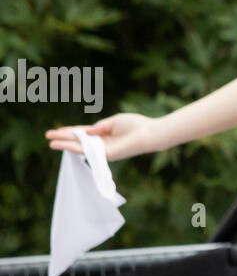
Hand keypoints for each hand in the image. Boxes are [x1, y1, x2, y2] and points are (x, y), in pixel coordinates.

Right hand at [45, 113, 160, 160]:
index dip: (70, 132)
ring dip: (64, 144)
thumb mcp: (114, 121)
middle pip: (78, 141)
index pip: (83, 134)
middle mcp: (101, 144)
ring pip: (79, 147)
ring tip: (51, 142)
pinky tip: (64, 145)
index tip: (57, 130)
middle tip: (48, 136)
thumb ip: (99, 127)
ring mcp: (102, 150)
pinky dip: (74, 147)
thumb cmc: (135, 125)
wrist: (149, 132)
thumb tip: (86, 131)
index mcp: (103, 135)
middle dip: (63, 138)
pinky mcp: (105, 154)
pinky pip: (87, 150)